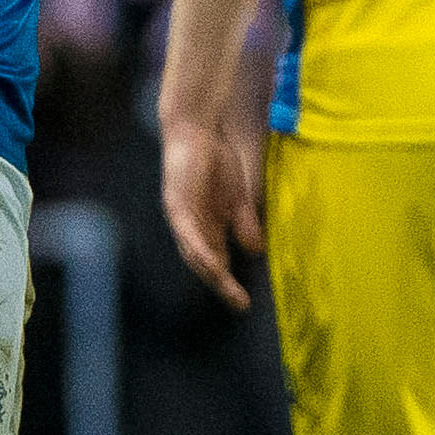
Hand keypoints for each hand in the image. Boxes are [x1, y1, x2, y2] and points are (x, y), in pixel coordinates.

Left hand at [161, 118, 264, 310]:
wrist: (196, 131)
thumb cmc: (215, 160)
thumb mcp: (238, 197)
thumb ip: (245, 222)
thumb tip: (257, 250)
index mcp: (205, 227)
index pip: (216, 260)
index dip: (229, 280)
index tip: (245, 300)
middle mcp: (190, 229)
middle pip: (205, 264)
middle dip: (222, 285)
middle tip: (240, 303)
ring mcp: (182, 220)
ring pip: (196, 255)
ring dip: (213, 275)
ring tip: (230, 291)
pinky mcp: (177, 208)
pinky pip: (189, 236)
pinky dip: (202, 252)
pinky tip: (214, 265)